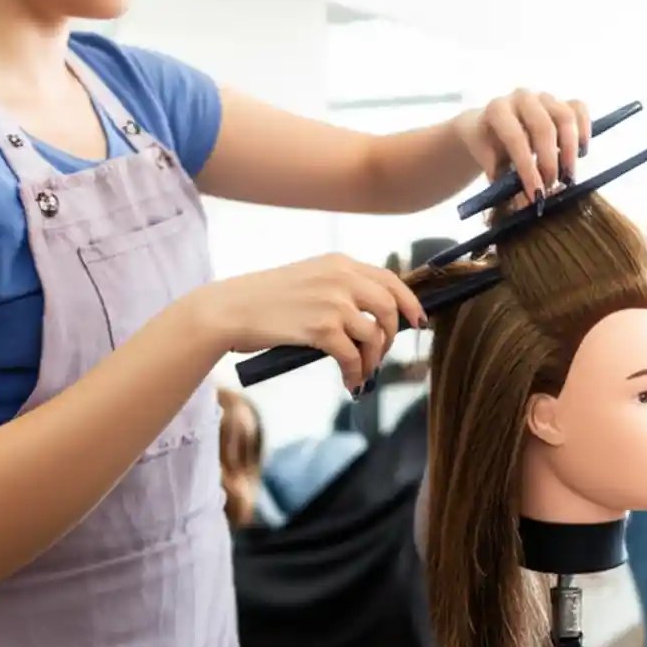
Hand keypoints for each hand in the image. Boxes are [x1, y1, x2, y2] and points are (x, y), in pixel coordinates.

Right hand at [191, 253, 426, 392]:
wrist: (228, 309)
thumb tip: (372, 319)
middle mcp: (342, 278)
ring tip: (362, 373)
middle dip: (392, 337)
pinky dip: (355, 374)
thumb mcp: (309, 279)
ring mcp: (333, 302)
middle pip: (390, 308)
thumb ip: (340, 289)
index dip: (409, 303)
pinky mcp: (321, 328)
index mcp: (340, 263)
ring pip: (375, 335)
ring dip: (373, 360)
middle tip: (381, 356)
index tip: (418, 323)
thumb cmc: (264, 300)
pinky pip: (353, 357)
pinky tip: (349, 384)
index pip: (391, 280)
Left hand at [455, 89, 590, 204]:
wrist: (490, 129)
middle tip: (553, 186)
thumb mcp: (491, 167)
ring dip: (570, 150)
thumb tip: (528, 205)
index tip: (537, 195)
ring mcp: (544, 97)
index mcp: (497, 110)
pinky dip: (584, 130)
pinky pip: (580, 109)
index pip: (516, 139)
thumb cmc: (491, 150)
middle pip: (544, 127)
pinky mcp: (561, 101)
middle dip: (551, 162)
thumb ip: (507, 185)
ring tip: (568, 176)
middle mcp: (521, 97)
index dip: (528, 169)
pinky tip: (581, 152)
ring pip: (566, 117)